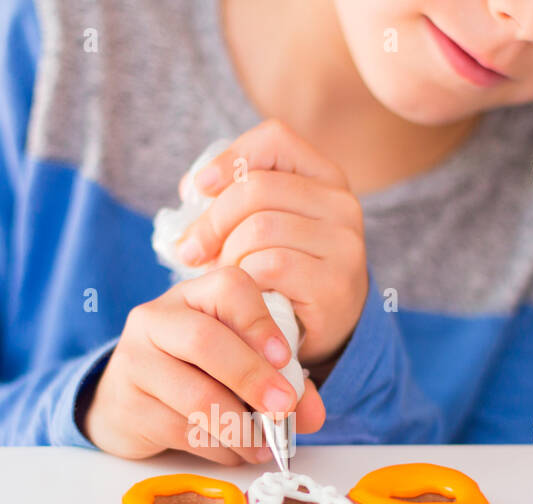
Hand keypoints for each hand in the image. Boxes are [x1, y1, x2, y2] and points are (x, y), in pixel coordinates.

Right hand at [84, 267, 326, 462]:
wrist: (124, 402)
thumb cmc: (193, 373)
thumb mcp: (236, 360)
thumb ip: (280, 379)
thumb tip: (314, 415)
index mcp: (192, 296)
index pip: (227, 287)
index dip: (259, 322)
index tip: (285, 357)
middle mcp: (156, 320)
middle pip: (205, 341)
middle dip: (253, 378)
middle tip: (284, 409)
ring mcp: (135, 362)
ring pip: (196, 396)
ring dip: (241, 428)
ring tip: (264, 445)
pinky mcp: (129, 408)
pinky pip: (184, 432)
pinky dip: (220, 449)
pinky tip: (236, 452)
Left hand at [173, 120, 368, 365]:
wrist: (327, 333)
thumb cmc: (286, 276)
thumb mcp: (267, 229)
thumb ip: (236, 203)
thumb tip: (191, 188)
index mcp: (324, 178)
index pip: (276, 140)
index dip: (230, 157)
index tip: (197, 189)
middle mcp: (341, 205)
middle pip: (256, 189)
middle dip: (211, 221)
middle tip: (189, 251)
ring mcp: (343, 244)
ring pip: (260, 229)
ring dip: (226, 256)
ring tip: (221, 276)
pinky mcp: (334, 284)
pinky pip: (270, 266)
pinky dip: (244, 280)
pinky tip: (243, 295)